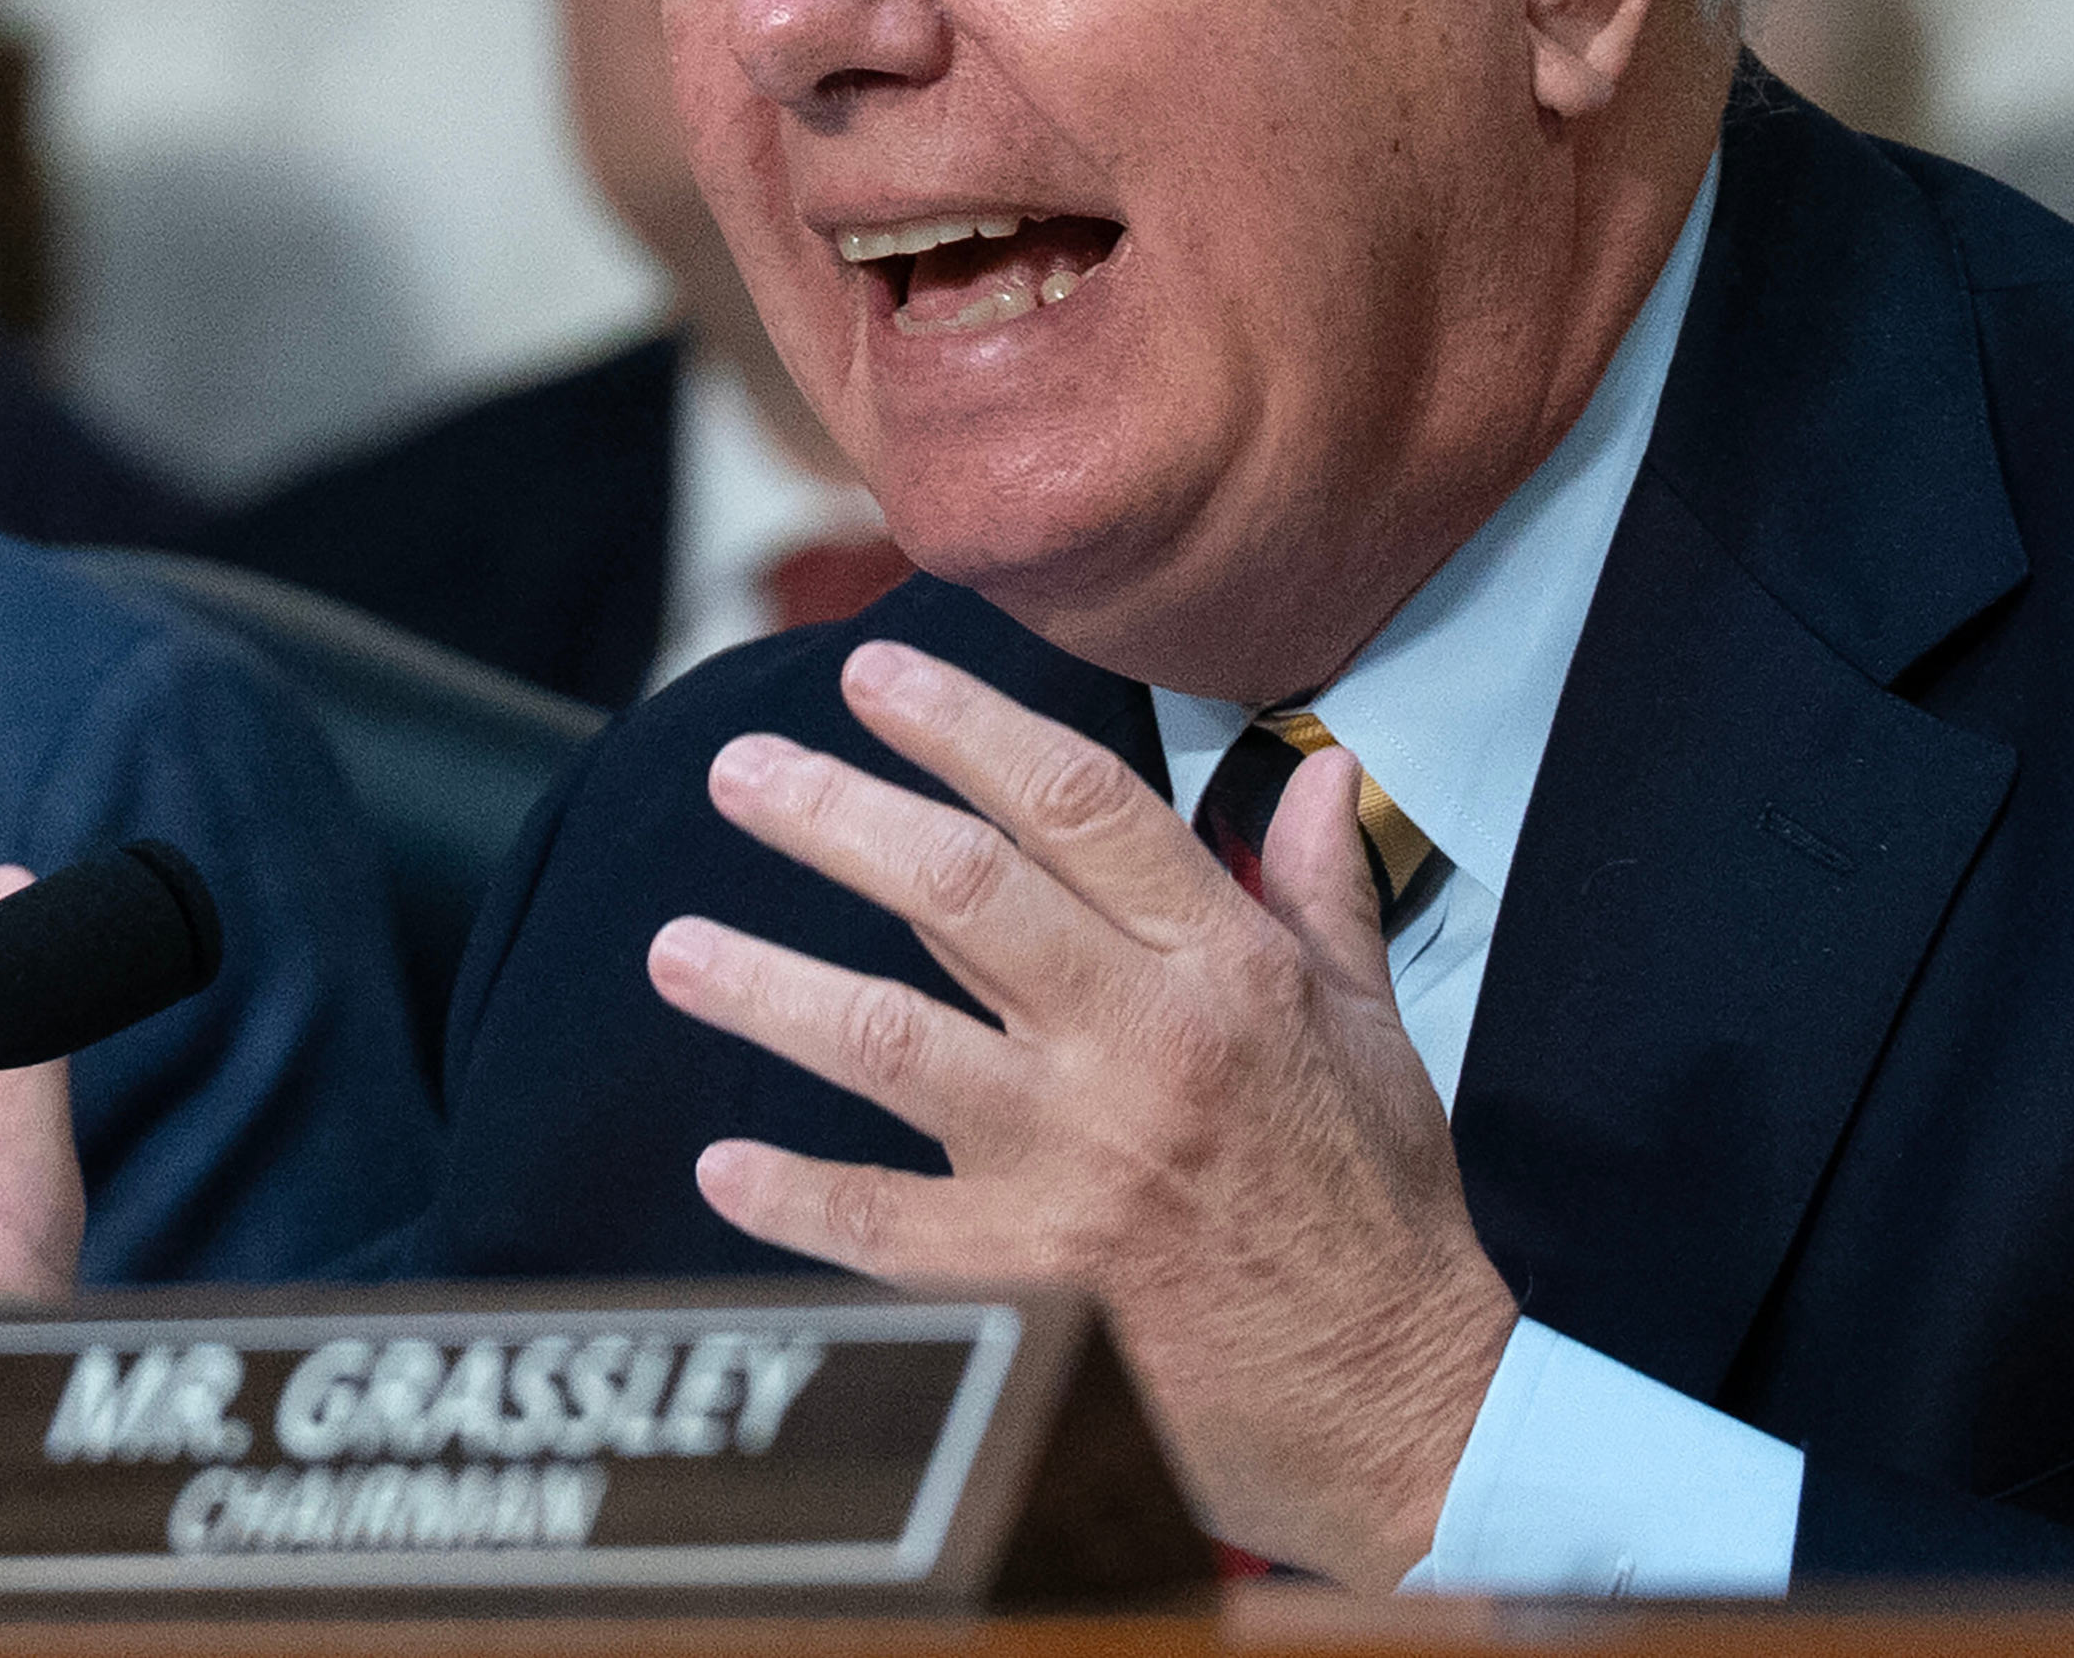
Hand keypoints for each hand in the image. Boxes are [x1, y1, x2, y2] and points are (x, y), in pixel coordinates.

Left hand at [647, 642, 1517, 1587]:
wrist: (1396, 1397)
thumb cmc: (1376, 1208)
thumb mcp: (1370, 1027)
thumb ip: (1325, 889)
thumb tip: (1320, 768)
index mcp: (1225, 968)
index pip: (1077, 804)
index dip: (964, 726)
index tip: (874, 676)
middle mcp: (1142, 1043)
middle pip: (956, 888)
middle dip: (831, 813)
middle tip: (738, 769)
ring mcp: (1076, 1161)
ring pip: (889, 1038)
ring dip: (767, 987)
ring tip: (677, 949)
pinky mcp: (1035, 1275)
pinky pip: (879, 1226)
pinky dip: (792, 1195)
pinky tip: (724, 1166)